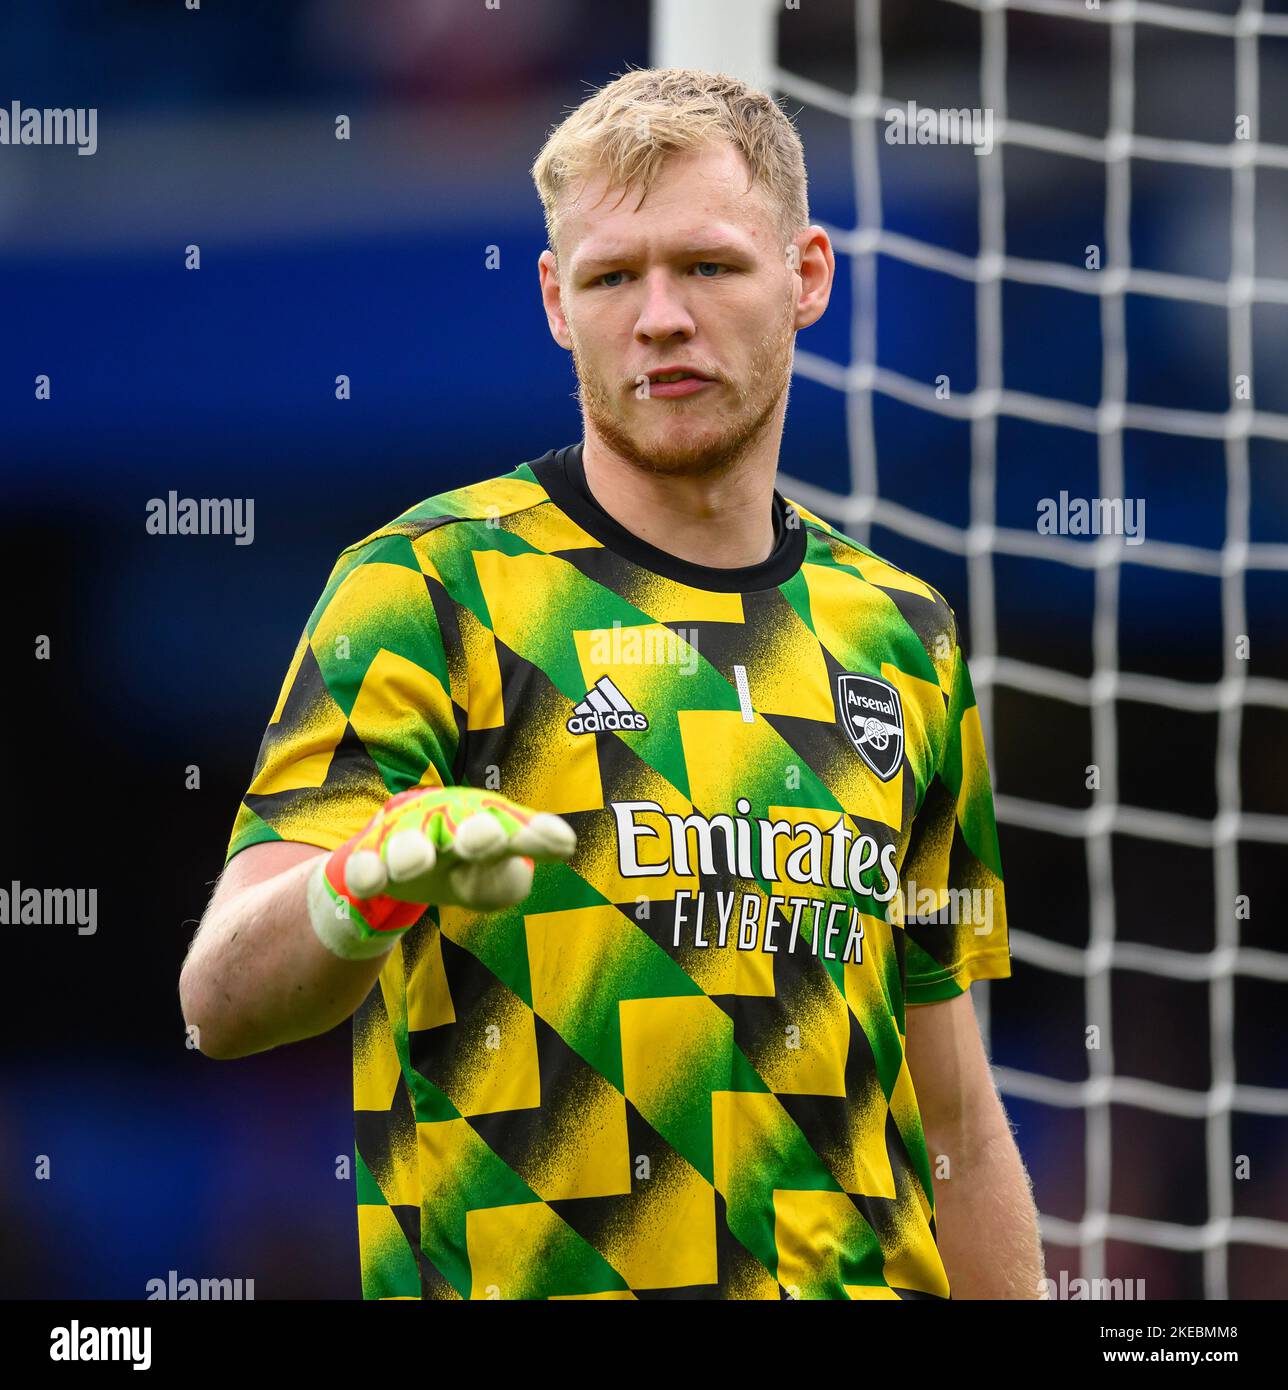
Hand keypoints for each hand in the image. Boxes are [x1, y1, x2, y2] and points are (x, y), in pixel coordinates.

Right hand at [338, 785, 575, 913]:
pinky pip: (364, 863)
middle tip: (489, 840)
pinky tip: (368, 885)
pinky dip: (365, 872)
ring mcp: (406, 838)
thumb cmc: (464, 868)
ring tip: (414, 863)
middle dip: (475, 831)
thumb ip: (513, 878)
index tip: (562, 845)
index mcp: (486, 820)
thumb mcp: (494, 879)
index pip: (516, 826)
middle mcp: (446, 820)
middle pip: (460, 822)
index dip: (535, 835)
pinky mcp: (370, 858)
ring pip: (408, 839)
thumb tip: (538, 862)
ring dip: (411, 848)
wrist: (402, 863)